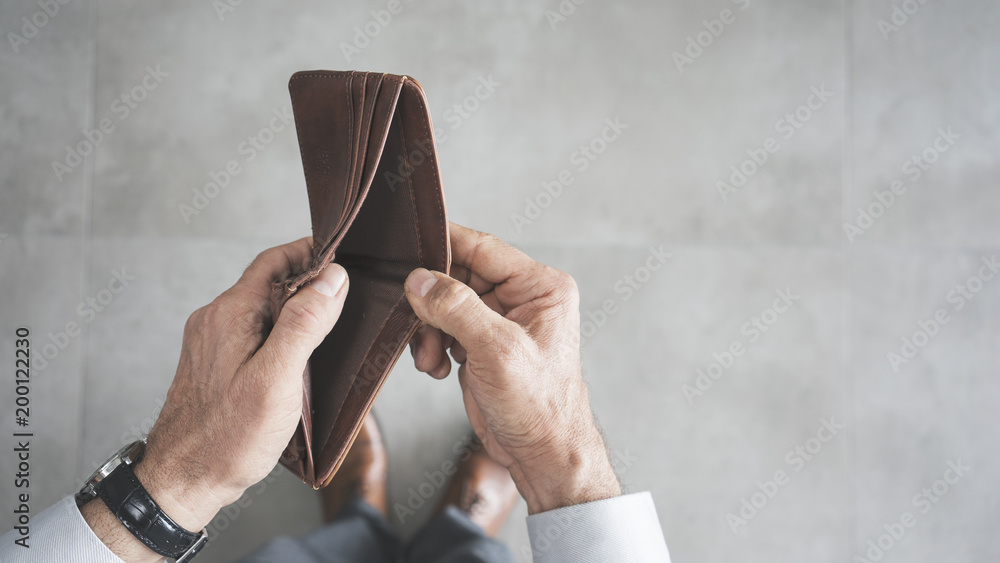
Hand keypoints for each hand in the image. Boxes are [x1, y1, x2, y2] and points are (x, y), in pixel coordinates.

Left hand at [82, 238, 348, 561]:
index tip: (342, 254)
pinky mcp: (213, 363)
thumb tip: (332, 278)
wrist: (183, 481)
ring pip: (261, 307)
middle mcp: (216, 320)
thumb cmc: (228, 437)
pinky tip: (299, 355)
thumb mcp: (277, 378)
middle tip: (347, 293)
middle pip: (268, 281)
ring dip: (295, 308)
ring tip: (330, 324)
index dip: (310, 252)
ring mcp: (211, 342)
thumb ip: (304, 323)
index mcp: (231, 314)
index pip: (274, 261)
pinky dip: (279, 331)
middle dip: (308, 281)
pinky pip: (251, 331)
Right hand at [405, 223, 621, 513]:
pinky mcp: (482, 344)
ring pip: (445, 303)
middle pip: (458, 275)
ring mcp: (501, 321)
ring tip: (430, 357)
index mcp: (540, 287)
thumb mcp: (497, 351)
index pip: (482, 248)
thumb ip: (457, 309)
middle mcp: (522, 298)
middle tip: (415, 324)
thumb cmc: (540, 406)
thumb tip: (419, 279)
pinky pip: (444, 328)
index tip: (405, 248)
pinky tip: (437, 366)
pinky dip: (432, 345)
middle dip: (431, 302)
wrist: (543, 455)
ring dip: (428, 329)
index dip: (442, 246)